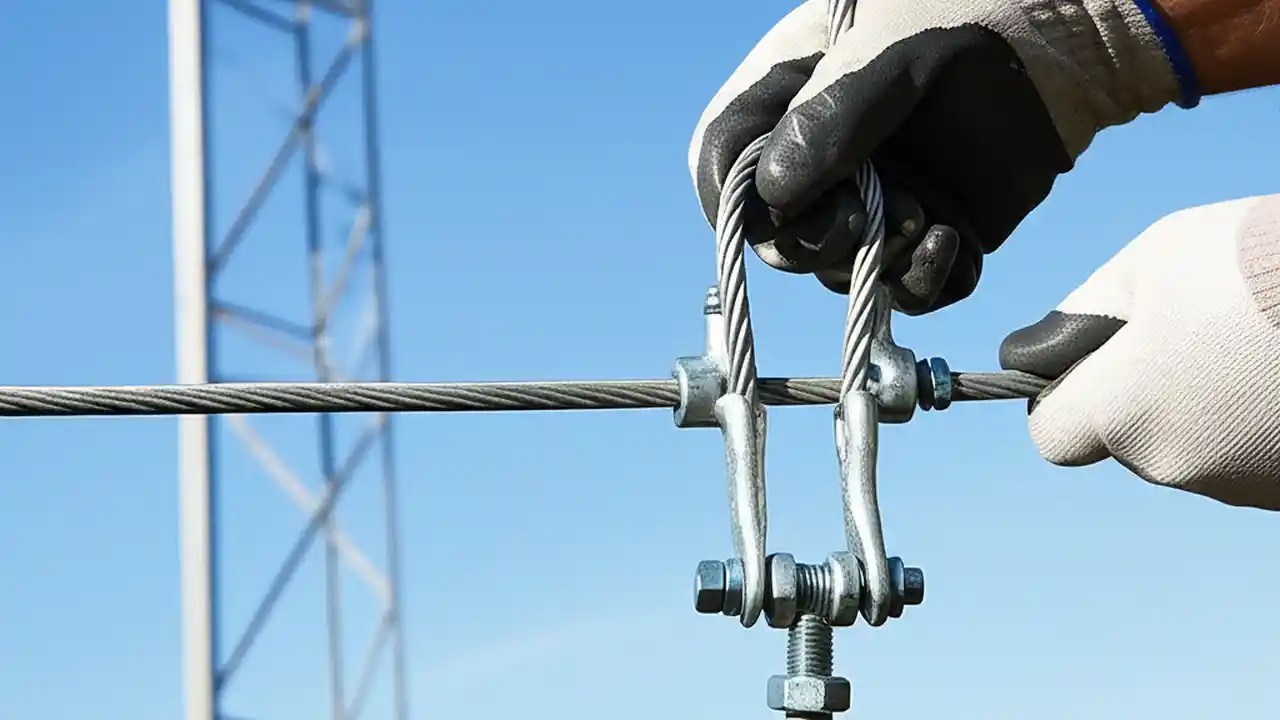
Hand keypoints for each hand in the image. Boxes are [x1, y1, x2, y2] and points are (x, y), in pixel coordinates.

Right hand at [689, 0, 1184, 313]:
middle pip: (777, 235)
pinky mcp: (934, 233)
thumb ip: (830, 117)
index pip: (723, 164)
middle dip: (814, 239)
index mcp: (787, 96)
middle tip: (862, 215)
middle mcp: (823, 158)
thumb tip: (772, 194)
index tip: (779, 201)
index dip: (737, 197)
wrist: (1074, 32)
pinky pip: (910, 290)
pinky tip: (952, 240)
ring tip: (925, 214)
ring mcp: (879, 201)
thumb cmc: (975, 8)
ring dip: (874, 259)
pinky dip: (924, 281)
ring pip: (840, 271)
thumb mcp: (890, 48)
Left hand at [999, 195, 1279, 510]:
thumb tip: (1031, 351)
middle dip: (1143, 390)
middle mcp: (1177, 464)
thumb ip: (1084, 312)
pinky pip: (1251, 455)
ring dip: (1207, 404)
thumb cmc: (1262, 261)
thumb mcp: (1153, 260)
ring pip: (1194, 446)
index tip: (1091, 358)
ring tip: (1258, 341)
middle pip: (1127, 439)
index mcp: (1123, 412)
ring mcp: (1245, 486)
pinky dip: (1258, 420)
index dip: (1061, 394)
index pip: (1052, 434)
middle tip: (1198, 328)